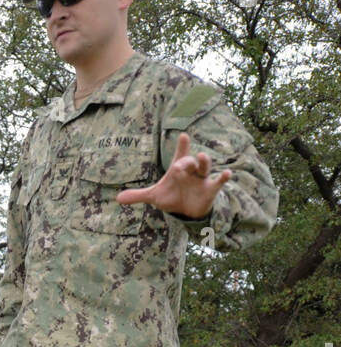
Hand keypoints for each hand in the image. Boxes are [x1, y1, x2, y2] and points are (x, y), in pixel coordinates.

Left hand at [116, 133, 231, 218]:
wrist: (186, 210)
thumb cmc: (172, 197)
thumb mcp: (154, 197)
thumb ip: (138, 196)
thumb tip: (118, 199)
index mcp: (178, 168)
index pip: (180, 154)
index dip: (182, 145)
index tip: (183, 135)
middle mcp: (191, 171)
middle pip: (190, 161)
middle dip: (186, 162)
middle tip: (178, 167)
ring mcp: (201, 178)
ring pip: (205, 166)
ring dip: (203, 162)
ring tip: (202, 156)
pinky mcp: (210, 189)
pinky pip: (218, 182)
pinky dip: (223, 178)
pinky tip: (228, 174)